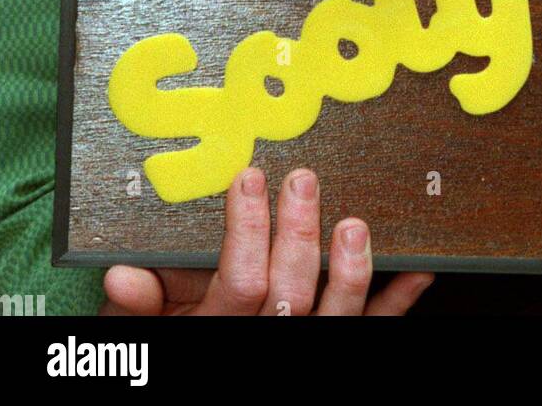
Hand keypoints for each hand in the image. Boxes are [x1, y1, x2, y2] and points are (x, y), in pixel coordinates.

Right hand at [99, 166, 433, 315]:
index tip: (249, 177)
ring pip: (336, 316)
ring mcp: (306, 345)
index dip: (246, 231)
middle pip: (290, 293)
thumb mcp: (144, 325)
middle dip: (298, 234)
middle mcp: (266, 339)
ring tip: (354, 225)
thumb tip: (123, 274)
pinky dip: (399, 299)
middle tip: (303, 181)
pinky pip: (373, 330)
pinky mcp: (338, 344)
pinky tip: (419, 268)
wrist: (213, 364)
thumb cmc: (175, 333)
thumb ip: (138, 302)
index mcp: (216, 326)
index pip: (239, 282)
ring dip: (351, 270)